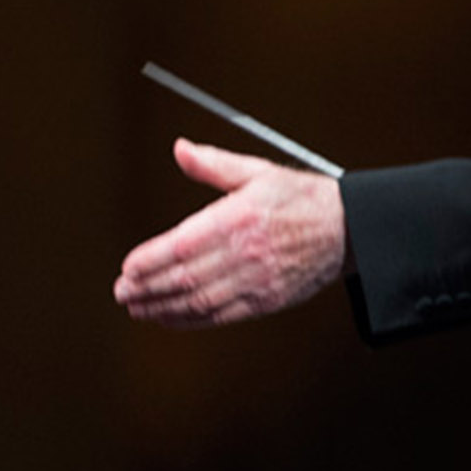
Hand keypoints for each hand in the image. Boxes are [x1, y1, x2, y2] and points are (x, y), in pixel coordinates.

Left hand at [114, 138, 347, 325]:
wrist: (348, 229)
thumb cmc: (303, 199)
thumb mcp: (257, 171)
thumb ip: (213, 164)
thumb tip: (180, 149)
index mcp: (240, 217)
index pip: (184, 244)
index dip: (151, 259)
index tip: (128, 266)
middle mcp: (247, 252)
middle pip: (186, 277)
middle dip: (148, 287)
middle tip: (122, 291)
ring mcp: (257, 280)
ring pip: (199, 301)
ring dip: (163, 307)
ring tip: (137, 306)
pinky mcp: (266, 301)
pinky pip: (221, 316)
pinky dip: (190, 321)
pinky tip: (169, 318)